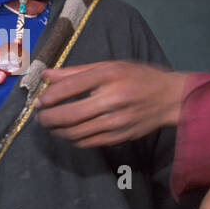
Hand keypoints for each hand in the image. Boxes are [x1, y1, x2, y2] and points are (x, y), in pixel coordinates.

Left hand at [35, 61, 186, 146]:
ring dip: (57, 131)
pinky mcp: (119, 137)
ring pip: (76, 132)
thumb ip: (76, 72)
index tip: (40, 101)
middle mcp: (112, 98)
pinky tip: (67, 133)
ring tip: (50, 125)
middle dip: (48, 118)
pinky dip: (72, 139)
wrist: (169, 98)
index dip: (49, 96)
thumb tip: (46, 76)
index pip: (70, 87)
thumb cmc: (137, 77)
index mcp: (109, 75)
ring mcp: (116, 121)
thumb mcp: (109, 66)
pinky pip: (87, 142)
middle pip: (69, 114)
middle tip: (40, 117)